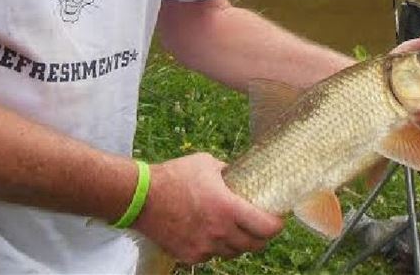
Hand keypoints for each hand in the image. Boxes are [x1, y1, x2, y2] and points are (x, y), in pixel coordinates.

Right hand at [134, 153, 283, 263]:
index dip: (277, 225)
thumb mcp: (207, 164)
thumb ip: (228, 171)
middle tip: (261, 225)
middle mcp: (219, 232)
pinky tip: (211, 233)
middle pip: (254, 245)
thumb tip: (240, 174)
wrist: (141, 197)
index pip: (266, 228)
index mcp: (228, 208)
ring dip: (239, 243)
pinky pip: (212, 256)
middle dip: (262, 236)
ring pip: (234, 253)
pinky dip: (216, 247)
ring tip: (235, 229)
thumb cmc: (175, 176)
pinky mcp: (190, 255)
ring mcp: (204, 247)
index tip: (278, 218)